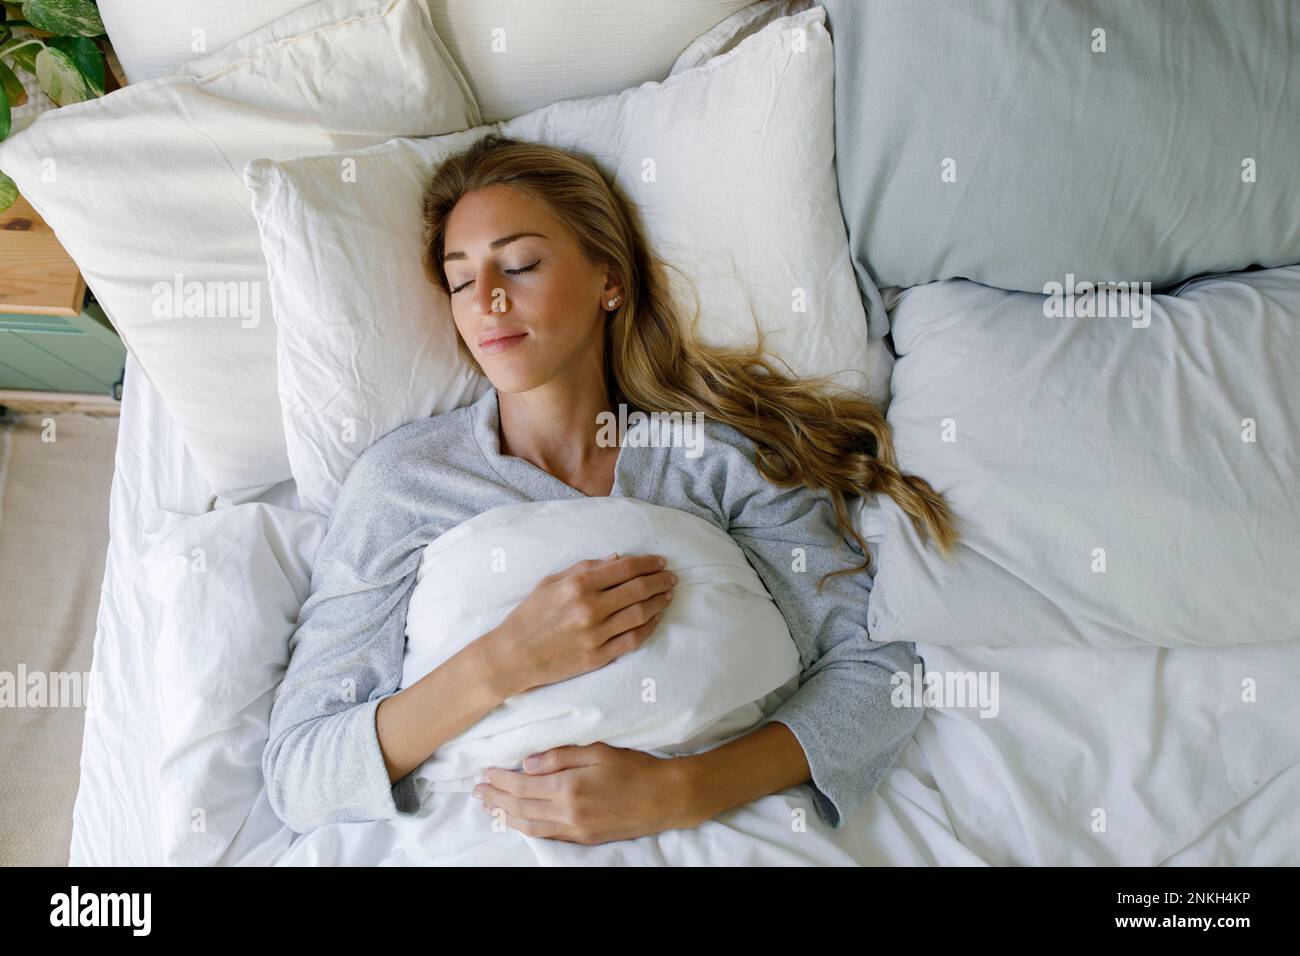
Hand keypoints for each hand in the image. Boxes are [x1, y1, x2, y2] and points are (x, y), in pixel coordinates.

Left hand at [472, 743, 696, 844]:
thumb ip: (559, 756)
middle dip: (495, 799)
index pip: (522, 786)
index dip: (500, 780)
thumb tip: (527, 763)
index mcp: (569, 788)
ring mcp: (576, 830)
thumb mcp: (598, 751)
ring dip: (506, 816)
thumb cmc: (635, 768)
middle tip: (476, 791)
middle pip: (520, 808)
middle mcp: (567, 813)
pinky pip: (547, 836)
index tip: (484, 773)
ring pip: (530, 826)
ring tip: (489, 807)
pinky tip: (518, 821)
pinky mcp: (584, 839)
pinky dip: (527, 828)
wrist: (665, 798)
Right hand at [489, 554, 675, 693]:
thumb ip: (584, 568)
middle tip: (671, 577)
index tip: (660, 561)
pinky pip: (633, 640)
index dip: (647, 563)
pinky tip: (655, 619)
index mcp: (578, 585)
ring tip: (668, 595)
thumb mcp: (551, 582)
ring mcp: (596, 634)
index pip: (625, 569)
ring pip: (640, 614)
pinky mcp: (598, 656)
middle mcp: (590, 608)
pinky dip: (649, 627)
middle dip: (660, 581)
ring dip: (659, 602)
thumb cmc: (529, 615)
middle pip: (638, 590)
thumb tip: (617, 559)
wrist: (513, 655)